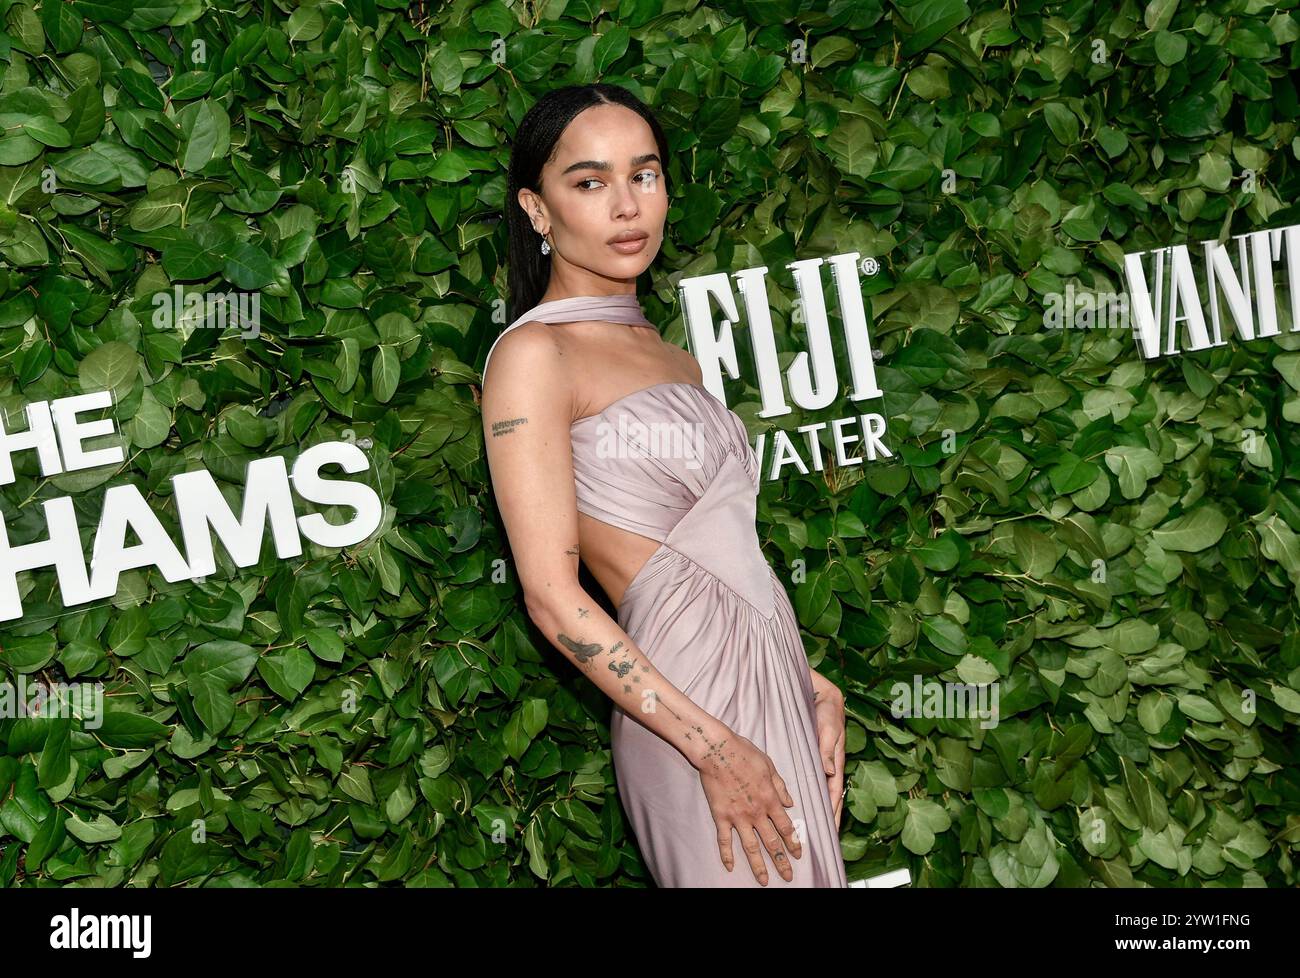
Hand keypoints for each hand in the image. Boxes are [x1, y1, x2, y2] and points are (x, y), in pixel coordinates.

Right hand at [693, 728, 802, 884]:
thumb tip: (790, 802)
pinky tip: (730, 867)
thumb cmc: (744, 753)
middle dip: (781, 861)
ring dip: (758, 866)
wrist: (718, 750)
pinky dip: (727, 854)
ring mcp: (738, 816)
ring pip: (751, 847)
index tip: (798, 855)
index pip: (786, 827)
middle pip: (772, 842)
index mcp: (771, 799)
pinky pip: (725, 840)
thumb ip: (780, 786)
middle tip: (787, 876)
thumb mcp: (769, 766)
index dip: (793, 843)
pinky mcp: (721, 816)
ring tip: (763, 880)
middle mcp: (757, 812)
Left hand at [811, 674, 845, 828]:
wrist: (818, 692)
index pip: (834, 793)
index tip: (831, 832)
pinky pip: (808, 780)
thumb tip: (829, 771)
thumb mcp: (828, 725)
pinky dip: (806, 794)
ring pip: (817, 792)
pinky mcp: (808, 757)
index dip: (833, 812)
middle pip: (828, 798)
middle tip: (821, 841)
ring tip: (808, 830)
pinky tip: (797, 805)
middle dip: (826, 819)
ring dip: (815, 810)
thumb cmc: (826, 708)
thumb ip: (827, 747)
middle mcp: (827, 765)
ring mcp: (818, 762)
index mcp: (835, 761)